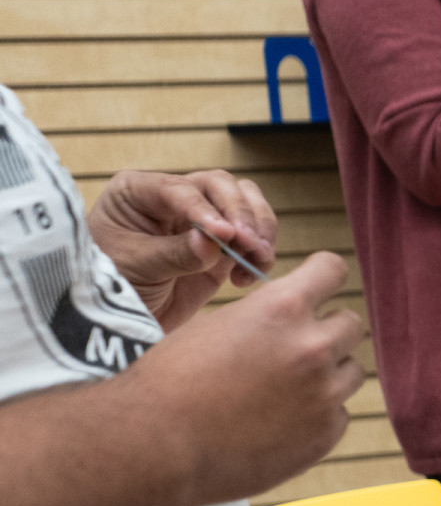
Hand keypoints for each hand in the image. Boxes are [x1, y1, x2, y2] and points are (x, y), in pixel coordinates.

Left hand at [87, 170, 277, 329]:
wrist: (122, 318)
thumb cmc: (114, 283)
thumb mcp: (136, 268)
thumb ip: (174, 254)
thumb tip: (213, 243)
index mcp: (139, 191)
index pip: (180, 190)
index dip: (205, 210)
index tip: (226, 234)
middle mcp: (173, 196)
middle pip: (220, 186)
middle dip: (242, 214)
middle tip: (253, 245)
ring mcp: (201, 218)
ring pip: (245, 203)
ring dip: (260, 230)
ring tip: (259, 259)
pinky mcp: (222, 245)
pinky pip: (252, 238)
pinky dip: (259, 255)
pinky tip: (245, 279)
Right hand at [116, 251, 363, 505]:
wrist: (156, 445)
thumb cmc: (172, 381)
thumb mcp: (217, 325)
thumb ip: (266, 316)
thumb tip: (295, 315)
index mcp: (282, 308)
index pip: (333, 270)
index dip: (324, 278)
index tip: (318, 288)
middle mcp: (312, 347)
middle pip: (351, 324)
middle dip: (327, 331)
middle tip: (295, 348)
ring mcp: (324, 395)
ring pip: (351, 371)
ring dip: (327, 375)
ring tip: (283, 389)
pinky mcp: (325, 434)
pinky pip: (339, 414)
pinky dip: (319, 416)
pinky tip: (279, 422)